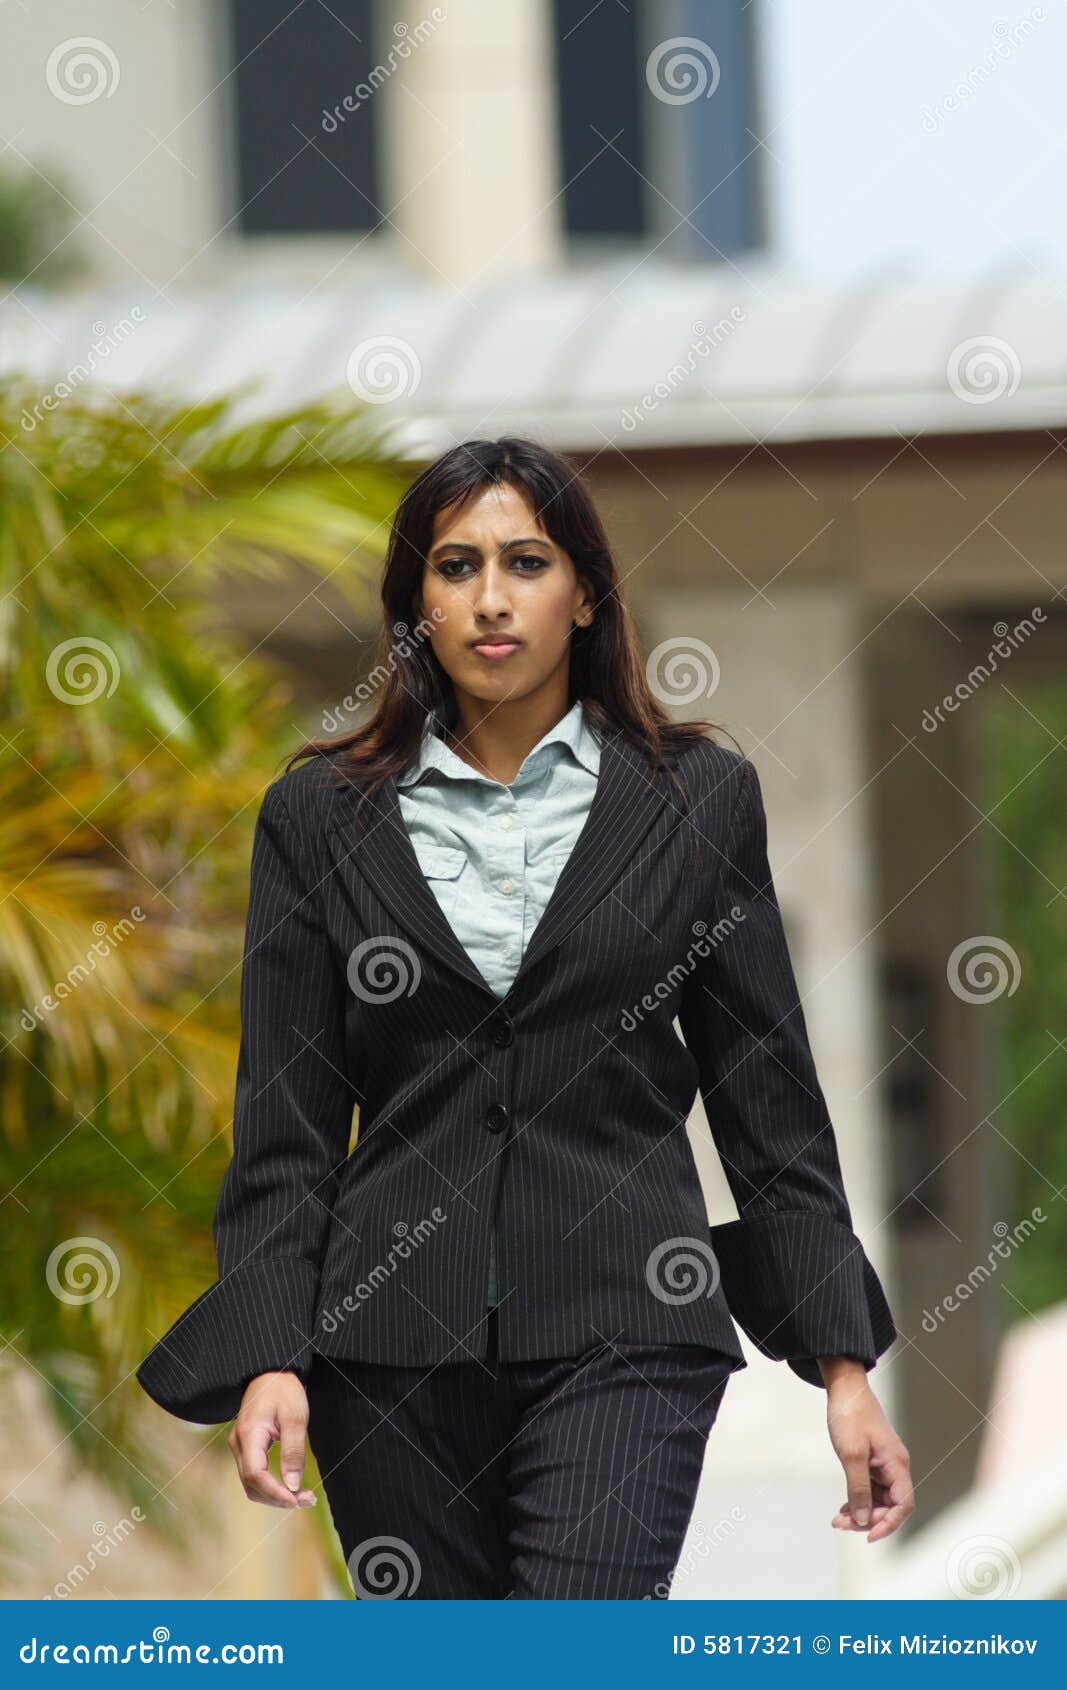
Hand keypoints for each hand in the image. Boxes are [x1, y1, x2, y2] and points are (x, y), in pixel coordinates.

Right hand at [228, 1370, 317, 1508]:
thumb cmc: (284, 1390)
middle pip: (252, 1486)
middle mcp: (238, 1444)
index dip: (276, 1494)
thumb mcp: (295, 1417)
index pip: (256, 1477)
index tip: (298, 1500)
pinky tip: (290, 1486)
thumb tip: (293, 1485)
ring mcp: (240, 1447)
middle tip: (308, 1499)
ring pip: (252, 1484)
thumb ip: (293, 1451)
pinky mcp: (246, 1448)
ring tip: (302, 1496)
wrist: (271, 1373)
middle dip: (278, 1498)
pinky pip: (255, 1475)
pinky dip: (271, 1486)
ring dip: (275, 1495)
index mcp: (248, 1435)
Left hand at [821, 1363, 913, 1541]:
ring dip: (861, 1511)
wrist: (845, 1388)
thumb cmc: (851, 1415)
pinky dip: (858, 1499)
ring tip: (838, 1519)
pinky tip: (844, 1508)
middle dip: (868, 1519)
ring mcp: (883, 1464)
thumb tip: (863, 1519)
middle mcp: (894, 1466)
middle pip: (890, 1505)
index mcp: (897, 1464)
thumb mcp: (851, 1454)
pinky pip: (870, 1488)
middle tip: (841, 1524)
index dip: (888, 1524)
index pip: (903, 1505)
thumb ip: (859, 1489)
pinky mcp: (872, 1461)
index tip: (867, 1535)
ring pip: (878, 1499)